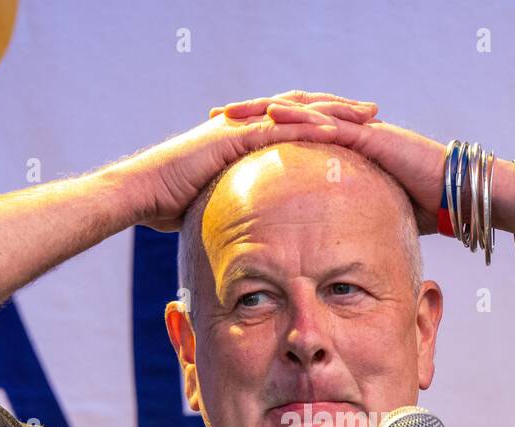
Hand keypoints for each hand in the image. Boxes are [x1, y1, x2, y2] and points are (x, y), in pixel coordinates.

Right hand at [126, 105, 372, 231]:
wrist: (142, 194)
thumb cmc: (170, 204)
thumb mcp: (214, 202)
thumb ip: (237, 206)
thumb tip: (253, 230)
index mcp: (243, 137)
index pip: (291, 122)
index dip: (322, 123)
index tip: (354, 129)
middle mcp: (243, 124)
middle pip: (300, 108)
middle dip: (338, 108)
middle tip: (372, 111)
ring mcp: (238, 127)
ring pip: (295, 111)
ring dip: (333, 111)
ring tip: (366, 116)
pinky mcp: (233, 136)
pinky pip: (277, 127)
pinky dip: (307, 127)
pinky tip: (335, 131)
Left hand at [211, 92, 448, 235]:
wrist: (461, 197)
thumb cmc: (427, 209)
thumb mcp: (375, 215)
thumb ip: (352, 222)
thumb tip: (334, 252)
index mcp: (345, 149)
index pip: (297, 133)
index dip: (263, 132)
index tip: (230, 136)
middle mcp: (350, 131)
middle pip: (293, 114)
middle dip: (253, 112)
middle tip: (218, 114)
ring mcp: (360, 129)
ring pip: (305, 110)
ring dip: (267, 109)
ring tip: (234, 111)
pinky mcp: (372, 135)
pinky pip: (331, 122)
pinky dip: (302, 117)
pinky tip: (274, 115)